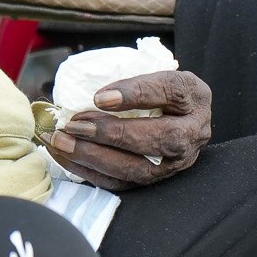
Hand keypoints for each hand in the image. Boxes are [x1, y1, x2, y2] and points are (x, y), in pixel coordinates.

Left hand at [42, 70, 211, 190]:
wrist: (178, 116)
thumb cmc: (160, 90)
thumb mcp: (156, 72)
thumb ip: (134, 79)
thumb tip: (95, 97)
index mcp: (193, 98)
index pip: (170, 92)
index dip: (135, 94)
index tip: (99, 97)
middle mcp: (191, 134)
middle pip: (157, 139)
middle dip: (111, 134)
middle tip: (74, 125)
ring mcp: (175, 163)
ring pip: (138, 169)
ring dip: (95, 157)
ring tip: (62, 142)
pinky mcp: (155, 180)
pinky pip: (123, 184)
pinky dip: (91, 172)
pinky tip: (66, 158)